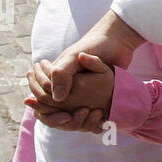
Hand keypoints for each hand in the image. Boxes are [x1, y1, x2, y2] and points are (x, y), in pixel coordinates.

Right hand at [25, 11, 142, 130]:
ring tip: (95, 115)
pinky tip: (102, 119)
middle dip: (63, 119)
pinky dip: (93, 120)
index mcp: (55, 78)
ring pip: (71, 115)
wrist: (118, 40)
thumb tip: (57, 98)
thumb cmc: (94, 45)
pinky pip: (88, 113)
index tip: (66, 116)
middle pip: (54, 112)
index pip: (42, 101)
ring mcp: (80, 92)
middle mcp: (65, 87)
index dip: (48, 112)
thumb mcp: (74, 57)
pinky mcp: (95, 95)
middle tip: (77, 118)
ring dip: (79, 121)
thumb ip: (61, 74)